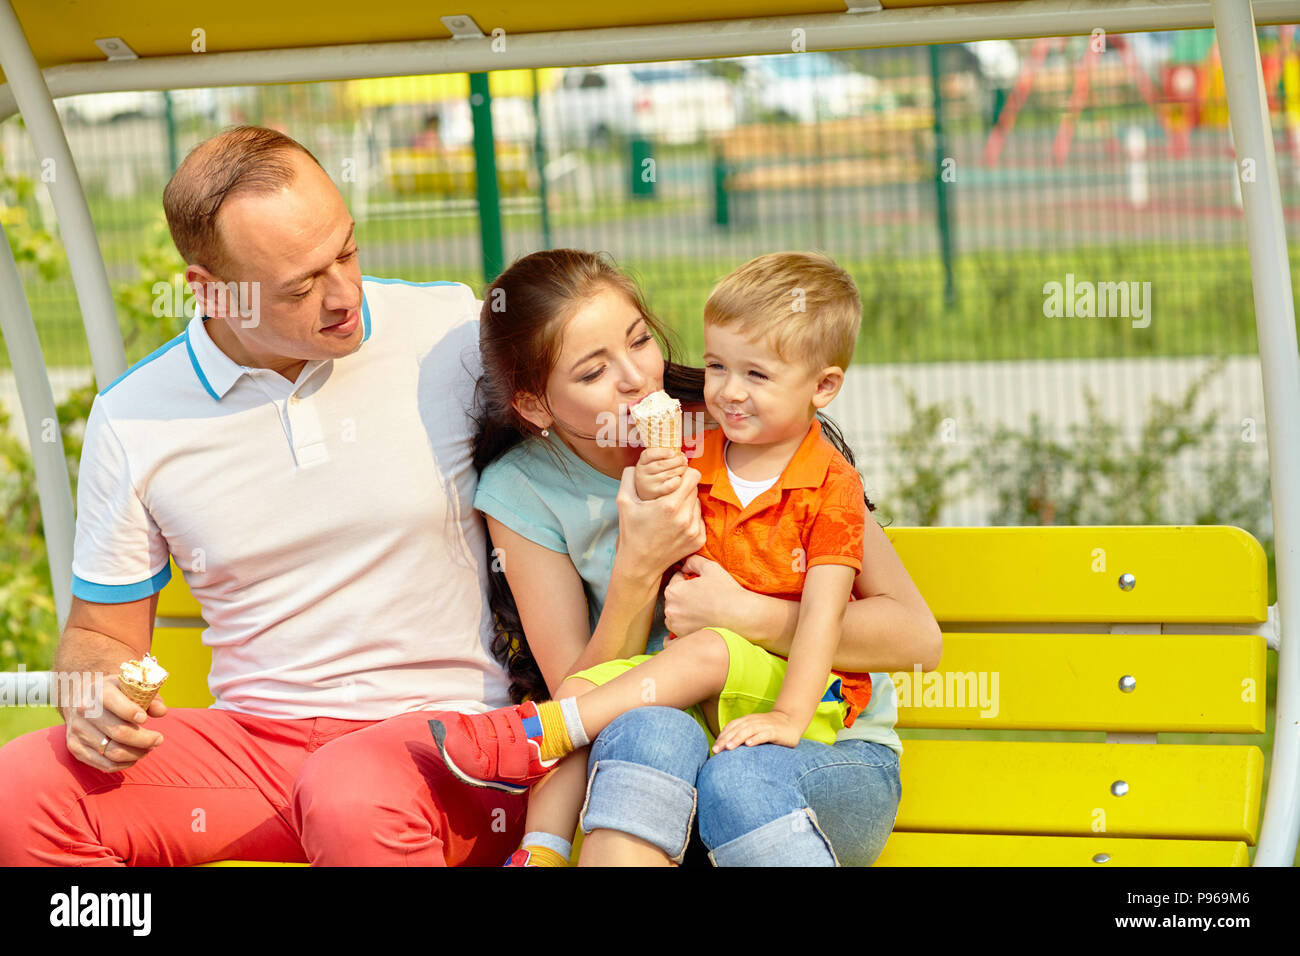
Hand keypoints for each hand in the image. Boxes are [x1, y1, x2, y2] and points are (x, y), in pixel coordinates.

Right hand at [64, 675, 165, 772]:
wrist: (81, 698)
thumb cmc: (115, 692)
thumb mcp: (131, 687)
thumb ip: (149, 697)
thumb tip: (160, 712)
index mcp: (99, 691)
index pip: (113, 702)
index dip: (131, 712)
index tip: (145, 719)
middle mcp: (84, 711)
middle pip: (119, 732)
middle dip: (144, 739)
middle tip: (158, 739)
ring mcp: (78, 731)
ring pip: (113, 752)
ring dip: (136, 753)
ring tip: (148, 748)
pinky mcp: (75, 748)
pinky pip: (104, 764)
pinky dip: (124, 764)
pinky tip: (134, 757)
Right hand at [616, 465, 705, 580]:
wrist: (640, 563)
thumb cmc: (632, 532)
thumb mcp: (624, 502)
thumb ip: (629, 479)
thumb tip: (634, 465)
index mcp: (670, 505)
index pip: (692, 476)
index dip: (684, 474)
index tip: (675, 478)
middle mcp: (686, 517)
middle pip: (695, 488)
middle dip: (684, 488)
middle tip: (670, 495)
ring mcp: (694, 530)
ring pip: (697, 503)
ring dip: (687, 503)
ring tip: (671, 512)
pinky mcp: (699, 540)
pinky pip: (699, 519)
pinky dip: (690, 518)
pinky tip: (675, 524)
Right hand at [633, 447, 687, 500]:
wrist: (645, 491)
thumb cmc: (653, 472)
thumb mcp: (652, 463)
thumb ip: (663, 457)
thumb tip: (680, 455)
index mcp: (642, 462)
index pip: (649, 454)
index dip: (662, 452)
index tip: (673, 452)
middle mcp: (642, 472)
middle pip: (661, 464)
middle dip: (676, 460)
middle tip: (684, 459)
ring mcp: (647, 483)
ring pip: (666, 474)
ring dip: (679, 469)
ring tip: (684, 466)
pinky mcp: (654, 492)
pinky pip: (668, 486)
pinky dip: (676, 481)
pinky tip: (679, 478)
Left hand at [663, 554, 745, 637]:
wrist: (740, 617)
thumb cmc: (726, 592)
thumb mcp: (710, 567)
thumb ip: (693, 561)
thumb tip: (684, 565)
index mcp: (673, 591)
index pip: (676, 578)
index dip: (688, 577)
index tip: (699, 581)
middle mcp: (670, 609)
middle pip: (674, 596)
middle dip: (684, 594)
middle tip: (702, 594)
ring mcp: (675, 625)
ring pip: (675, 612)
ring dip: (683, 609)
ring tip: (701, 608)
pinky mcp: (683, 636)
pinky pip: (677, 628)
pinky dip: (684, 625)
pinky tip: (696, 621)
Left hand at [712, 710, 802, 752]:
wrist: (791, 720)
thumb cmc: (770, 729)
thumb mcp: (754, 730)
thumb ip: (743, 736)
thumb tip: (726, 749)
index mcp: (747, 721)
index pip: (731, 727)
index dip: (722, 736)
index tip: (714, 748)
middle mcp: (754, 721)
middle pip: (737, 729)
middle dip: (725, 739)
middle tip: (716, 750)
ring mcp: (765, 725)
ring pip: (748, 730)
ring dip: (737, 738)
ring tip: (728, 747)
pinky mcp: (775, 731)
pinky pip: (764, 734)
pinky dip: (756, 738)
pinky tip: (749, 744)